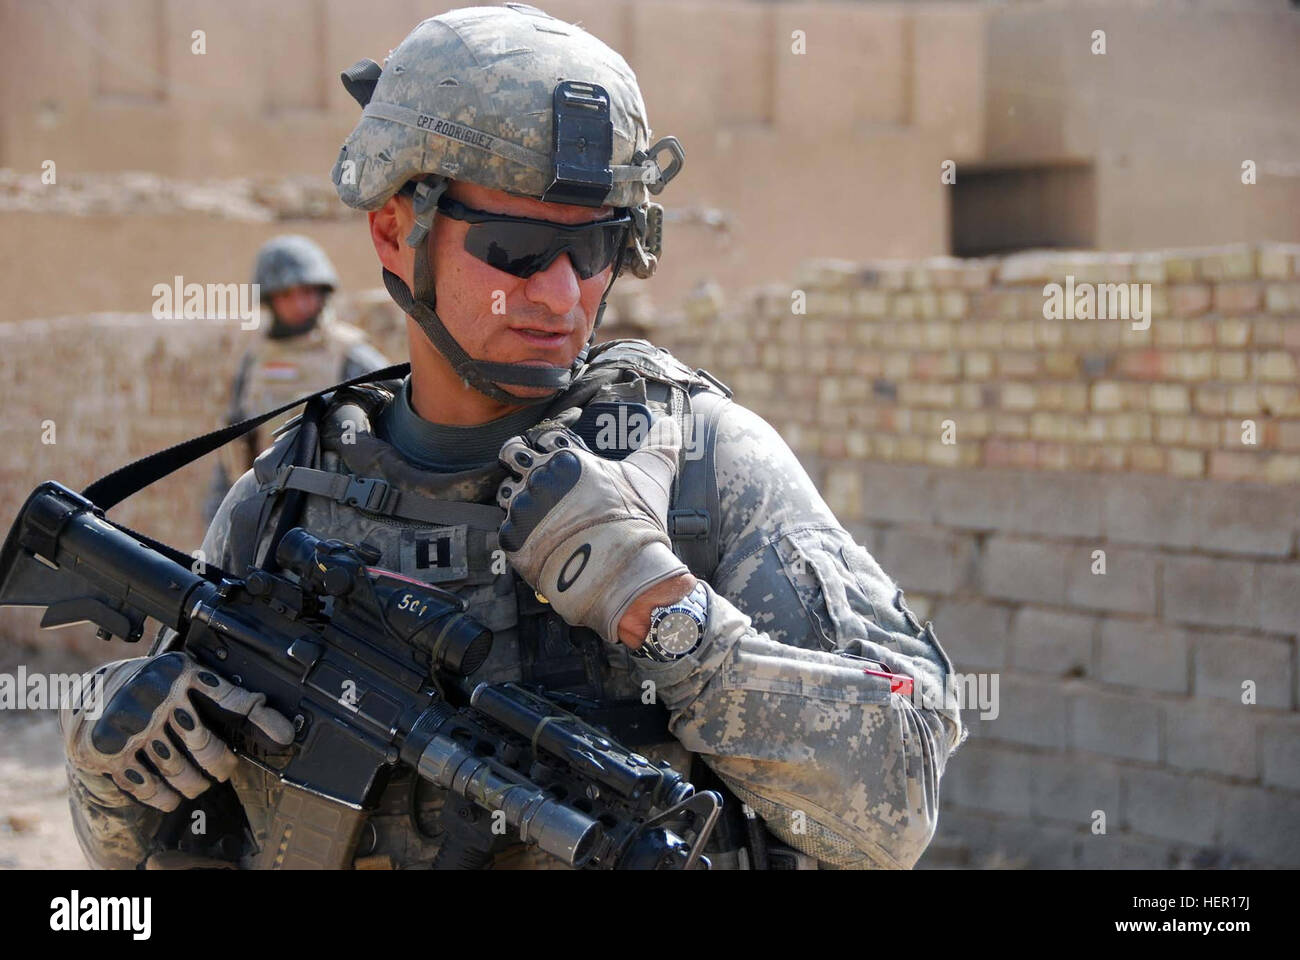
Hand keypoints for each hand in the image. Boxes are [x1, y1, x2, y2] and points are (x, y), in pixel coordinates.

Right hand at [60, 651, 294, 811]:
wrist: (90, 695)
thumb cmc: (153, 688)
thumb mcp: (188, 679)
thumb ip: (228, 697)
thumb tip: (277, 725)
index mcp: (181, 671)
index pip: (229, 698)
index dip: (259, 719)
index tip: (284, 736)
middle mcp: (157, 694)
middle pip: (204, 743)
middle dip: (220, 764)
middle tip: (225, 770)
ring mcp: (133, 723)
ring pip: (178, 769)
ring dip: (193, 784)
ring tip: (198, 786)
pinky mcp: (111, 750)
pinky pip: (147, 785)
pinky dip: (163, 797)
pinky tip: (171, 799)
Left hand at [496, 412, 688, 643]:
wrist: (624, 571)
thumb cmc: (637, 522)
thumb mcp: (652, 475)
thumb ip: (659, 444)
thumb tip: (671, 425)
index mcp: (569, 459)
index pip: (544, 438)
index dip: (549, 447)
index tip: (558, 461)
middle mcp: (540, 478)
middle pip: (514, 456)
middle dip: (520, 463)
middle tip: (536, 480)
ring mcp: (524, 508)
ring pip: (506, 493)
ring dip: (518, 500)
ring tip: (538, 515)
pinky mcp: (514, 539)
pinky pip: (506, 529)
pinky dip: (520, 535)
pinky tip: (539, 541)